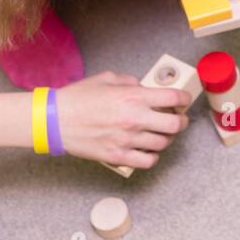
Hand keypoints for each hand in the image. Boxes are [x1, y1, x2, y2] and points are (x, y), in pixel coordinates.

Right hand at [55, 71, 191, 169]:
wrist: (54, 120)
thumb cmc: (77, 98)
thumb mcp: (106, 79)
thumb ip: (130, 82)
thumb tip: (143, 87)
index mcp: (133, 97)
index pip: (173, 97)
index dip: (184, 98)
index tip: (183, 100)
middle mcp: (135, 118)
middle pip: (175, 124)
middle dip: (181, 121)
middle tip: (177, 120)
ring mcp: (127, 139)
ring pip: (163, 143)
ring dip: (166, 138)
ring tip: (160, 134)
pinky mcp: (118, 156)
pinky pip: (148, 161)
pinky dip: (152, 156)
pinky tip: (147, 150)